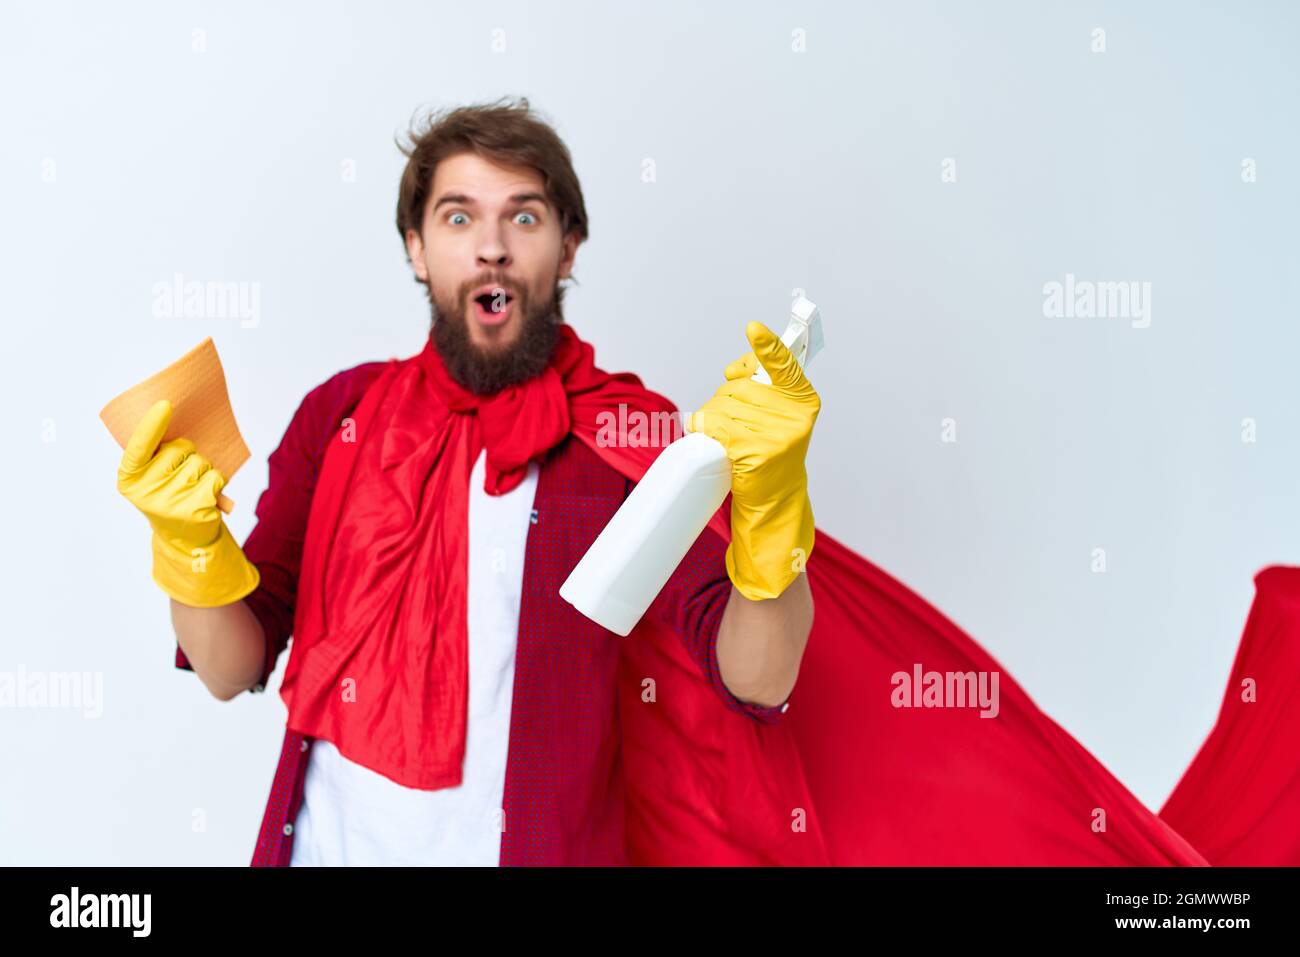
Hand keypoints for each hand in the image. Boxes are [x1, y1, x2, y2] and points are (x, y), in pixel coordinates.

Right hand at [116, 399, 259, 606]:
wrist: (184, 539)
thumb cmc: (169, 495)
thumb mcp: (152, 477)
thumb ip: (155, 453)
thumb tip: (174, 418)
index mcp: (128, 478)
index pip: (139, 447)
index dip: (152, 425)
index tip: (165, 404)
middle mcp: (145, 490)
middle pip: (179, 448)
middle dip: (187, 454)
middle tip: (181, 474)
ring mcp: (170, 501)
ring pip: (200, 462)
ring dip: (203, 469)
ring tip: (193, 487)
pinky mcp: (194, 509)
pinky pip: (215, 477)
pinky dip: (217, 482)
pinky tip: (207, 497)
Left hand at [686, 321, 819, 600]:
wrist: (774, 505)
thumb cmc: (767, 456)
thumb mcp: (773, 418)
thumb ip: (762, 389)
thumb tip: (735, 370)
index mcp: (803, 401)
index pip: (784, 364)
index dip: (767, 347)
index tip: (753, 328)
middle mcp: (795, 416)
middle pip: (737, 388)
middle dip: (725, 404)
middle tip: (736, 429)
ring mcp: (779, 436)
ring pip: (722, 408)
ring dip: (712, 422)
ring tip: (730, 444)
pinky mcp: (759, 454)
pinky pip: (717, 429)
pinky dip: (707, 434)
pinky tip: (720, 448)